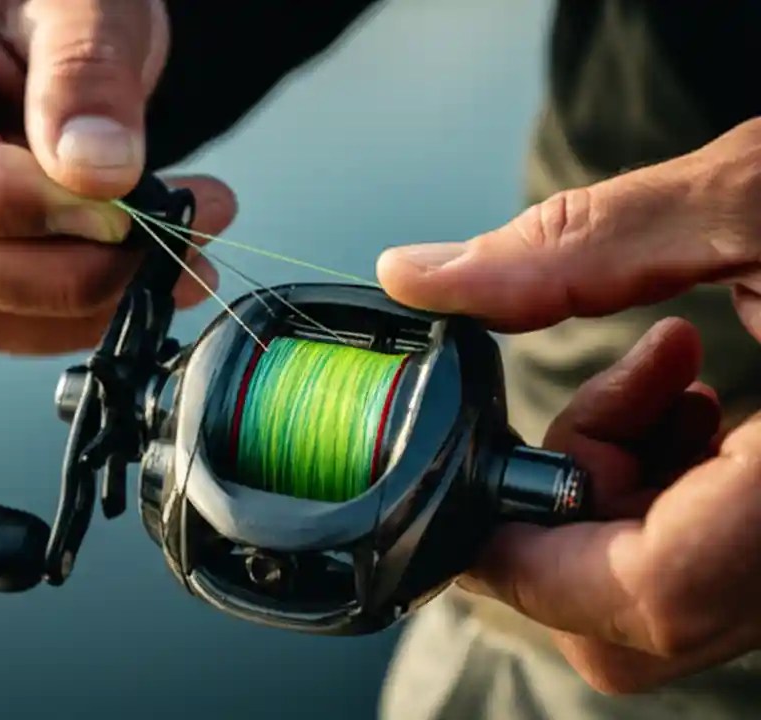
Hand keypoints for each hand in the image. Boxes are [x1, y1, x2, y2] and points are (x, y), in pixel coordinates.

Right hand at [0, 0, 234, 353]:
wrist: (42, 16)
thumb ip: (84, 71)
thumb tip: (97, 175)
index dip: (8, 201)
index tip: (119, 210)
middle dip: (58, 276)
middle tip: (167, 247)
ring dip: (76, 310)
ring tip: (180, 263)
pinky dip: (74, 316)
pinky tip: (146, 277)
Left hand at [374, 118, 760, 692]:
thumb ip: (581, 245)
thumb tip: (423, 274)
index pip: (641, 597)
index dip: (517, 552)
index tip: (455, 478)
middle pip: (640, 617)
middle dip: (563, 514)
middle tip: (574, 409)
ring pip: (673, 588)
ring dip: (615, 486)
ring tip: (655, 369)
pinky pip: (718, 551)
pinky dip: (670, 479)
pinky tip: (692, 383)